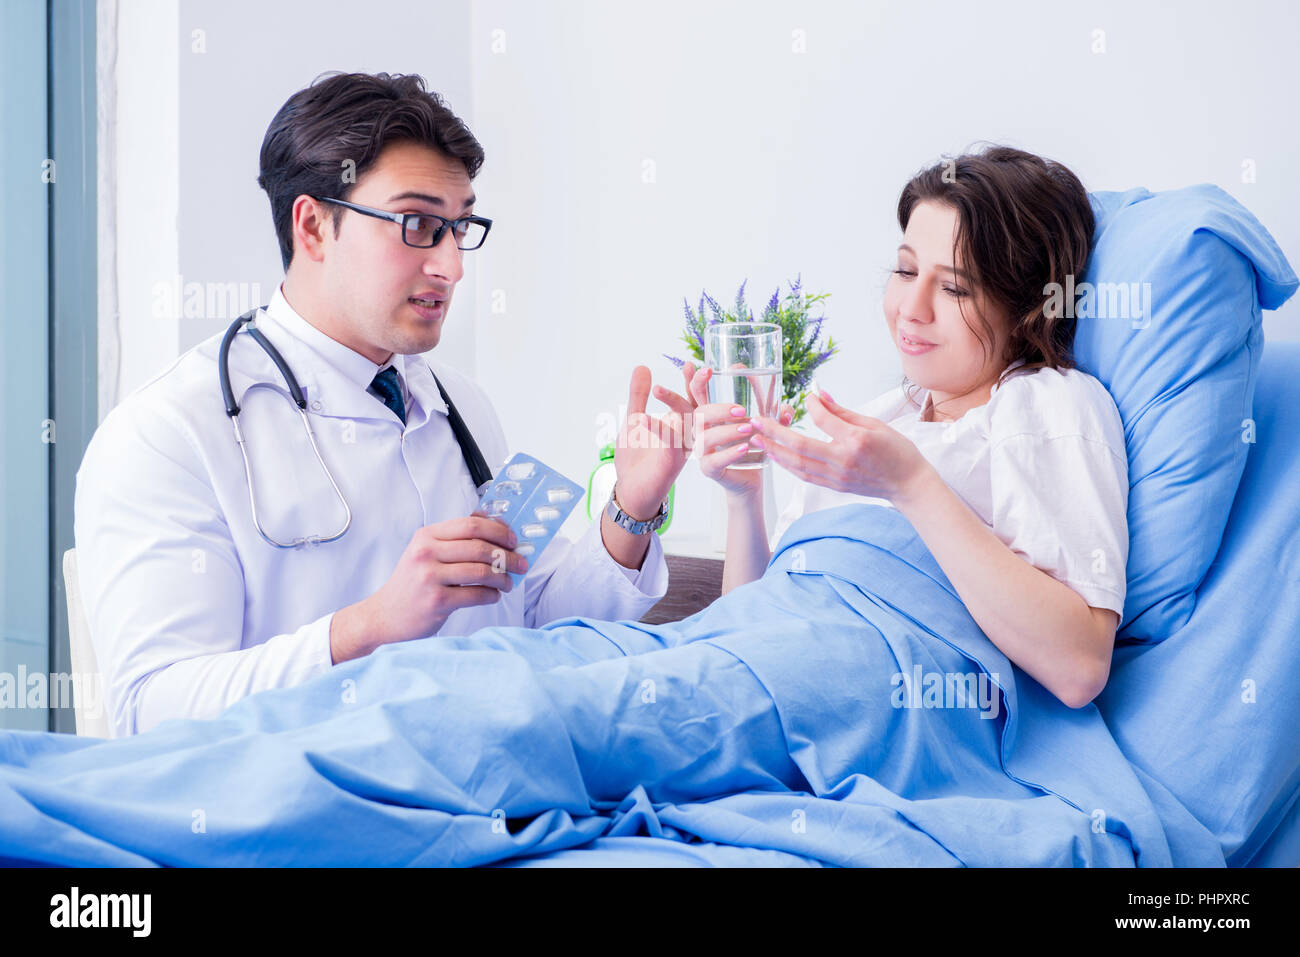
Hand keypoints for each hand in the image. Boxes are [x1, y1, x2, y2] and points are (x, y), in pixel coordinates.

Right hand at [330, 513, 529, 661]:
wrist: (384, 617)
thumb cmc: (411, 585)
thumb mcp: (426, 553)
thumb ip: (455, 539)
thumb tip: (495, 524)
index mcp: (427, 536)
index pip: (471, 525)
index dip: (499, 531)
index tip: (513, 540)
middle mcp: (426, 553)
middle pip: (480, 547)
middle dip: (508, 555)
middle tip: (521, 564)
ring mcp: (430, 577)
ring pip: (482, 571)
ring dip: (503, 578)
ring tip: (508, 583)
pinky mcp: (436, 601)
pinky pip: (476, 595)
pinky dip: (492, 595)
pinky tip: (494, 596)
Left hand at [611, 365, 692, 517]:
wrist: (631, 492)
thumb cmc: (636, 459)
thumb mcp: (634, 421)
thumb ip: (639, 395)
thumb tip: (642, 366)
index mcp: (680, 424)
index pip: (692, 398)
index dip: (693, 381)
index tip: (690, 364)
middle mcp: (686, 435)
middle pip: (701, 407)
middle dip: (703, 389)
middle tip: (706, 370)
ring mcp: (682, 448)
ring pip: (694, 423)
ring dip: (689, 406)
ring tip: (666, 389)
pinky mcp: (672, 460)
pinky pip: (668, 440)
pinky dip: (657, 427)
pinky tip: (642, 417)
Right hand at [657, 363, 791, 496]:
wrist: (751, 477)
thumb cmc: (753, 445)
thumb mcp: (763, 424)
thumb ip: (773, 414)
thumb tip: (787, 409)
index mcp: (711, 414)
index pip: (697, 393)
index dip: (696, 380)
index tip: (708, 369)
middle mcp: (702, 430)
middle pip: (699, 413)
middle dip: (719, 409)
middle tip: (742, 410)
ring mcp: (703, 450)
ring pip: (706, 437)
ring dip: (728, 431)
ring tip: (748, 430)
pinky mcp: (709, 469)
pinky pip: (713, 461)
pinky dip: (730, 454)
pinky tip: (745, 448)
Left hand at [748, 388, 932, 502]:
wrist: (908, 484)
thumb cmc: (896, 451)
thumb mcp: (875, 424)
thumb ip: (842, 412)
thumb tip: (818, 396)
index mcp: (856, 440)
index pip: (823, 419)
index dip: (811, 405)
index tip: (805, 397)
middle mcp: (843, 460)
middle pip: (800, 446)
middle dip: (773, 433)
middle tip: (754, 421)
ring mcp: (837, 476)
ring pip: (797, 464)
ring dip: (773, 451)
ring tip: (755, 439)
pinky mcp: (834, 486)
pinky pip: (804, 475)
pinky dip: (787, 465)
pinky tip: (775, 455)